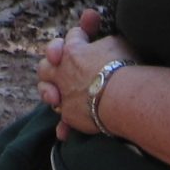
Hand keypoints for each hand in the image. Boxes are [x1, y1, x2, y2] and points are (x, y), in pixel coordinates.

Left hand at [36, 26, 127, 141]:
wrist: (121, 95)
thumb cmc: (123, 66)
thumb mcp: (117, 44)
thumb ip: (105, 44)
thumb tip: (103, 46)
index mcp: (75, 49)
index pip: (73, 36)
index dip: (80, 36)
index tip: (85, 37)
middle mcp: (63, 70)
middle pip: (46, 64)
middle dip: (51, 65)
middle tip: (59, 65)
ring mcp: (63, 93)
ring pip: (46, 91)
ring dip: (49, 93)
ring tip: (56, 97)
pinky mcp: (68, 115)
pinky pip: (63, 121)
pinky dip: (64, 127)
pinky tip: (64, 133)